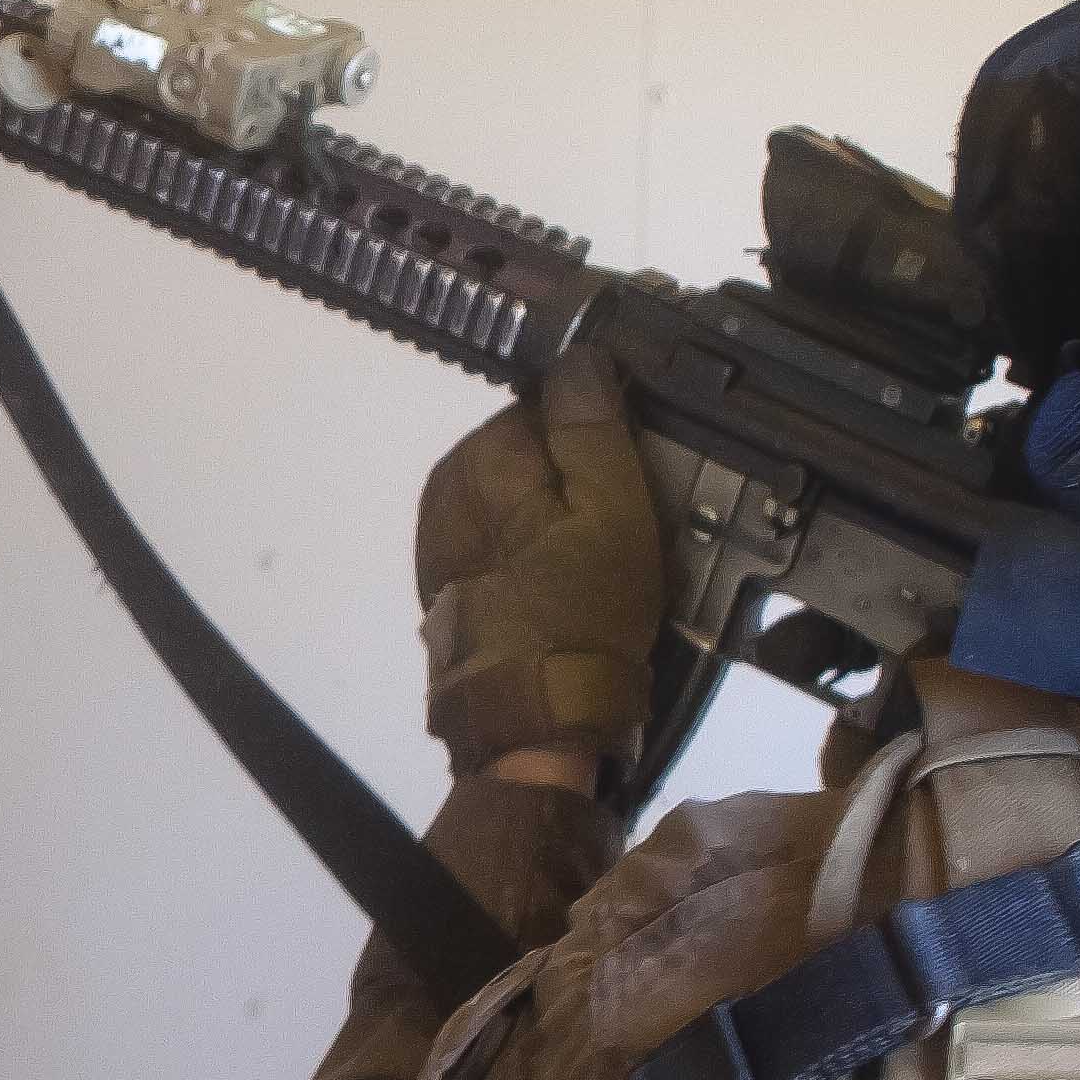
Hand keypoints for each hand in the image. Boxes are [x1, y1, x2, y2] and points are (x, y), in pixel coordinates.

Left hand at [416, 347, 656, 786]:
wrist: (534, 725)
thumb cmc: (581, 614)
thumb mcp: (612, 508)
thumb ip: (591, 424)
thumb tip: (578, 354)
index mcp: (479, 455)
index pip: (551, 405)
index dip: (602, 435)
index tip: (638, 473)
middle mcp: (446, 486)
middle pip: (533, 454)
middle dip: (578, 479)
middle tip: (627, 529)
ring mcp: (440, 537)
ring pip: (521, 500)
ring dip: (559, 520)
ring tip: (602, 567)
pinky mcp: (449, 582)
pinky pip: (506, 543)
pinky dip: (537, 556)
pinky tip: (570, 591)